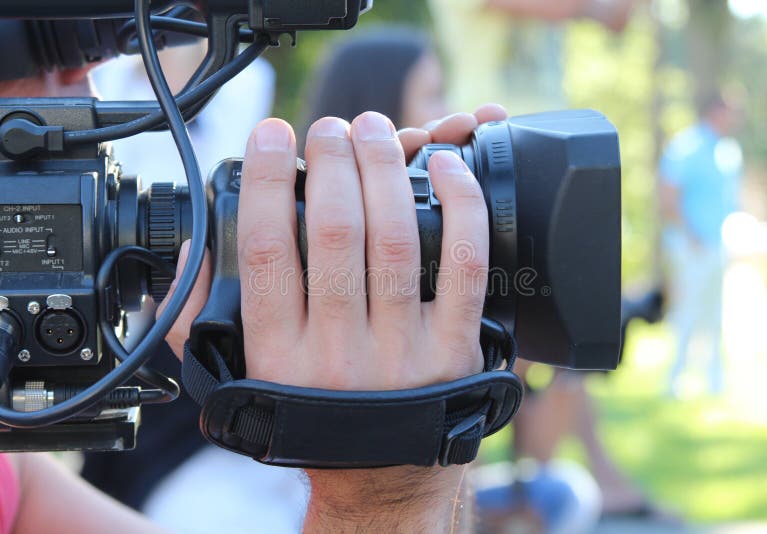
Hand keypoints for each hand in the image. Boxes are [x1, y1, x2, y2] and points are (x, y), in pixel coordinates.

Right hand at [158, 104, 508, 531]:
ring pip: (397, 237)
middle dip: (332, 160)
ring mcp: (402, 350)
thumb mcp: (234, 378)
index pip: (267, 247)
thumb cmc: (306, 413)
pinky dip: (459, 206)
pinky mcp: (454, 348)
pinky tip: (444, 169)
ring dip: (385, 168)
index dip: (269, 178)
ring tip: (374, 130)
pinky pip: (465, 264)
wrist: (378, 476)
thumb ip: (197, 317)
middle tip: (331, 128)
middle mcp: (338, 352)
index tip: (272, 135)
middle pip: (337, 231)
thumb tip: (194, 247)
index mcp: (279, 353)